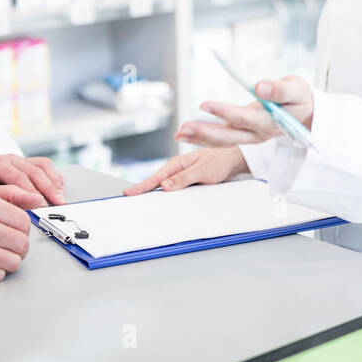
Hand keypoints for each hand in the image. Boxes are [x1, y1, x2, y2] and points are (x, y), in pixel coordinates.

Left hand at [0, 154, 64, 208]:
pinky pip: (45, 165)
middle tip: (57, 205)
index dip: (30, 191)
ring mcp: (20, 159)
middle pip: (34, 172)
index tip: (40, 205)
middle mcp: (11, 159)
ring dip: (54, 183)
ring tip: (61, 199)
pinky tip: (59, 189)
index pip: (18, 177)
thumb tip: (0, 203)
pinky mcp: (27, 162)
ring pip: (42, 167)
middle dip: (48, 189)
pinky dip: (54, 176)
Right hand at [123, 146, 246, 194]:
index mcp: (177, 164)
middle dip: (143, 190)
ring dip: (153, 193)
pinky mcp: (187, 181)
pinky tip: (161, 200)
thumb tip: (165, 185)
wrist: (232, 160)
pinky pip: (173, 189)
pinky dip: (165, 195)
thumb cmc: (218, 162)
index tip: (129, 193)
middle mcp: (177, 169)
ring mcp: (181, 175)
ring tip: (140, 201)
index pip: (156, 178)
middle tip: (129, 199)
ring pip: (164, 186)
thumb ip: (183, 178)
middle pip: (156, 182)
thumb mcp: (202, 171)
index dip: (142, 186)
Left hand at [175, 75, 314, 147]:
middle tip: (184, 126)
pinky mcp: (244, 133)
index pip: (244, 119)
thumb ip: (279, 90)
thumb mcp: (296, 89)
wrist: (306, 113)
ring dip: (200, 138)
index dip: (224, 112)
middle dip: (205, 132)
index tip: (205, 104)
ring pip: (222, 141)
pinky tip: (186, 135)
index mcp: (270, 123)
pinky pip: (221, 139)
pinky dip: (203, 138)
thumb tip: (260, 87)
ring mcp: (250, 136)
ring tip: (179, 132)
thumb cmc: (301, 98)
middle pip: (229, 136)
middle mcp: (258, 134)